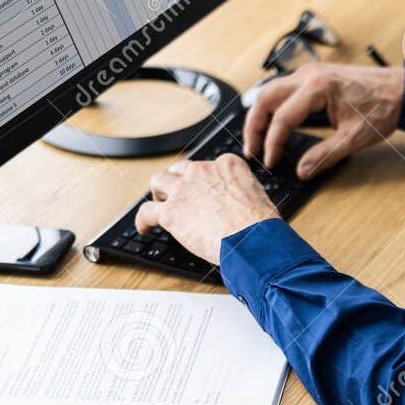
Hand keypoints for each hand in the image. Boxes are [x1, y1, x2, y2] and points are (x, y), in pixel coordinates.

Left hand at [135, 155, 279, 264]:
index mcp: (228, 166)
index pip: (211, 165)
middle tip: (179, 194)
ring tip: (159, 203)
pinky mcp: (170, 212)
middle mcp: (202, 172)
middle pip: (181, 169)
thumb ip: (245, 195)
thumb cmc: (262, 225)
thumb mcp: (260, 198)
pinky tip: (144, 228)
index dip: (205, 179)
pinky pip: (147, 211)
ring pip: (159, 182)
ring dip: (159, 192)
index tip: (205, 189)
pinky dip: (143, 220)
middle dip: (178, 180)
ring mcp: (183, 190)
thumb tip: (243, 208)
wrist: (252, 239)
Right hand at [243, 64, 404, 178]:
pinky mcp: (313, 76)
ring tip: (258, 139)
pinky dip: (273, 106)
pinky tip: (274, 123)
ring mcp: (310, 72)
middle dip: (254, 126)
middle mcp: (309, 75)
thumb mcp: (353, 138)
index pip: (282, 118)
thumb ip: (325, 155)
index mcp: (318, 88)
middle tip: (251, 150)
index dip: (272, 144)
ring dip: (261, 114)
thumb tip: (302, 171)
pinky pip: (283, 88)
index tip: (270, 162)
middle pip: (265, 98)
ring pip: (271, 90)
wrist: (401, 90)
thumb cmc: (382, 108)